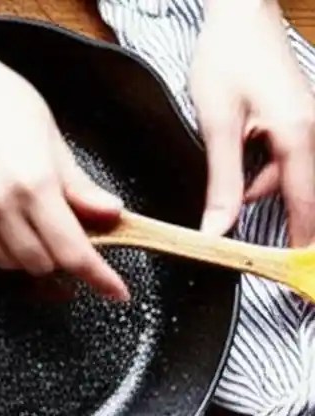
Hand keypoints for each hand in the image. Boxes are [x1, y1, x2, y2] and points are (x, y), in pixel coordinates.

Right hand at [0, 44, 128, 300]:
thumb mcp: (49, 135)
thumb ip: (78, 184)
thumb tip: (110, 214)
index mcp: (33, 184)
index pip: (73, 250)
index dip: (98, 276)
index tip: (116, 292)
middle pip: (40, 264)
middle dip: (60, 259)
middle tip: (71, 238)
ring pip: (7, 262)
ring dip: (28, 254)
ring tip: (34, 223)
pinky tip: (0, 212)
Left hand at [191, 0, 314, 243]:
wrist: (240, 15)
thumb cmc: (227, 60)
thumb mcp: (216, 125)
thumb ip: (221, 182)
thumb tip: (217, 231)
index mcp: (299, 138)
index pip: (306, 208)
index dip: (302, 247)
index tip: (300, 283)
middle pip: (298, 196)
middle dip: (264, 205)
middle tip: (239, 193)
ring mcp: (313, 126)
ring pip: (288, 179)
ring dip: (256, 181)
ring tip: (229, 137)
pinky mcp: (304, 122)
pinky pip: (287, 160)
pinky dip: (261, 165)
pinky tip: (240, 138)